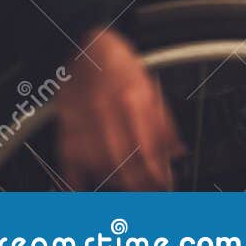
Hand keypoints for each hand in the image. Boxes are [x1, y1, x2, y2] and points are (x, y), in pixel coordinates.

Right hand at [57, 27, 184, 190]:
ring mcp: (85, 130)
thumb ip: (165, 122)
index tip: (169, 186)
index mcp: (136, 102)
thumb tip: (178, 152)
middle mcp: (109, 118)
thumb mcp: (151, 87)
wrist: (82, 49)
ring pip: (104, 173)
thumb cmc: (117, 66)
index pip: (151, 151)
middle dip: (144, 188)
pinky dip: (81, 188)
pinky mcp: (66, 137)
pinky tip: (93, 195)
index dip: (160, 176)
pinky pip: (71, 172)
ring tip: (134, 192)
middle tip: (155, 195)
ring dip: (121, 187)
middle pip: (128, 167)